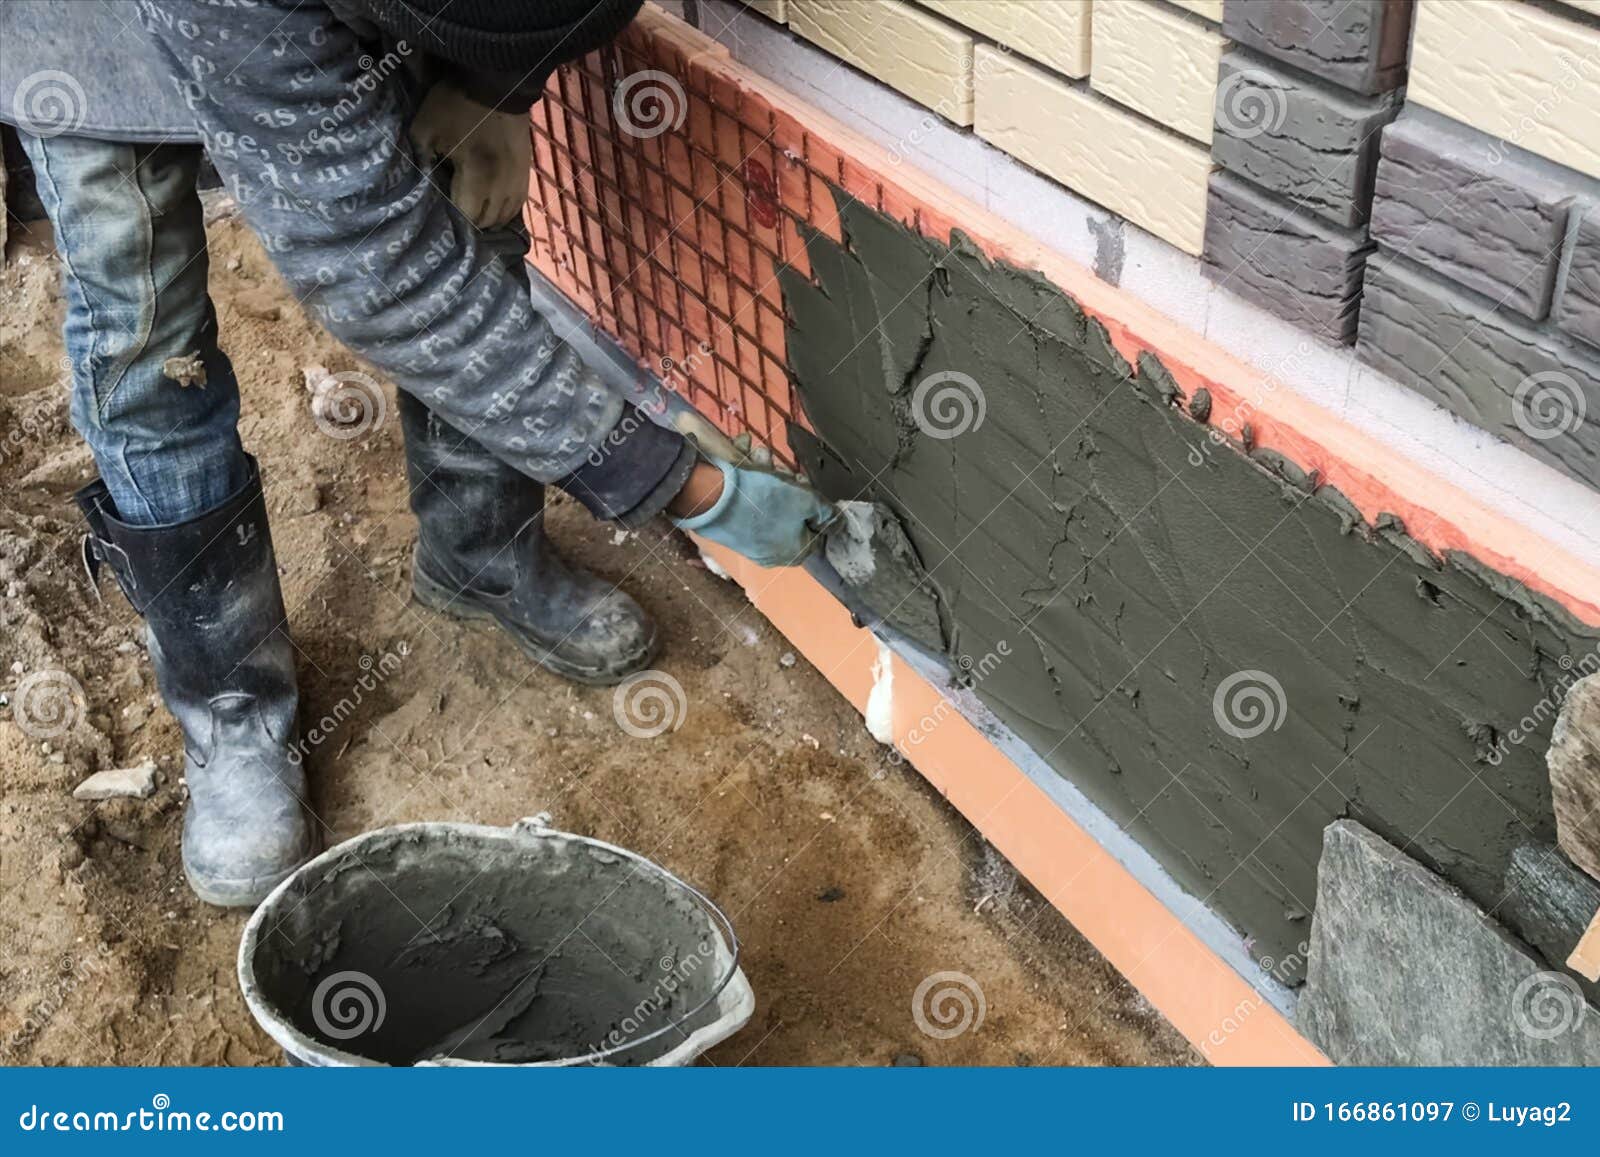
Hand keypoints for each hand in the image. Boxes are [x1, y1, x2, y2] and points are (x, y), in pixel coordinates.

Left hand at [409, 81, 531, 228]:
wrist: (495, 79)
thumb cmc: (455, 104)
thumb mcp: (424, 128)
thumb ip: (420, 160)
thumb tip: (423, 184)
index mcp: (477, 177)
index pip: (468, 216)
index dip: (454, 221)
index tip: (441, 216)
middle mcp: (503, 184)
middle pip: (488, 220)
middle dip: (471, 221)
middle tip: (455, 214)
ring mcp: (518, 177)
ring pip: (507, 214)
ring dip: (490, 218)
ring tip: (476, 213)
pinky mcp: (525, 168)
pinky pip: (518, 201)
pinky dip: (505, 207)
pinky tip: (494, 203)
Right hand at [671, 459, 835, 567]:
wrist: (711, 495)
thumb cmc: (766, 499)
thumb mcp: (806, 501)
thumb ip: (825, 512)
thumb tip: (836, 522)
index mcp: (793, 553)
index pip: (816, 532)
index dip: (816, 508)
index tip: (807, 487)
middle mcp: (771, 552)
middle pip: (792, 516)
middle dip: (790, 487)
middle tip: (784, 471)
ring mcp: (749, 540)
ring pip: (768, 503)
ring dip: (768, 476)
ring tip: (759, 458)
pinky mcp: (731, 526)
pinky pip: (747, 501)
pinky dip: (749, 480)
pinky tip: (744, 458)